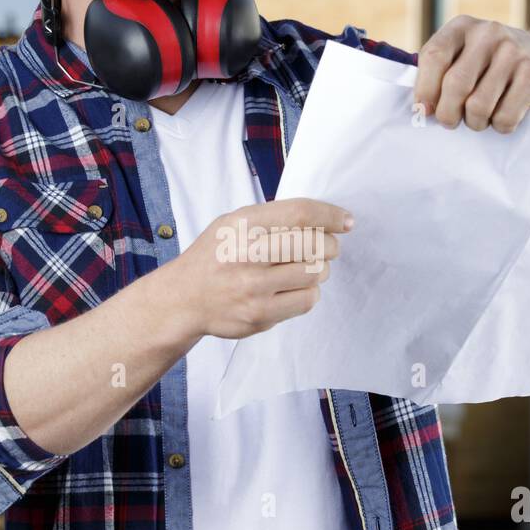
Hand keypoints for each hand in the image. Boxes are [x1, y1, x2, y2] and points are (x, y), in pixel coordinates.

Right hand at [176, 197, 352, 339]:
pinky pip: (306, 301)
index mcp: (242, 225)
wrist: (184, 299)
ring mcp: (254, 289)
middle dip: (330, 245)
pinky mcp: (260, 316)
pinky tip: (294, 288)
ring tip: (305, 268)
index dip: (330, 215)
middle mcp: (247, 255)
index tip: (345, 221)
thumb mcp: (233, 223)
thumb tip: (324, 218)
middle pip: (314, 244)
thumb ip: (272, 218)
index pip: (300, 213)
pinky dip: (309, 292)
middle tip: (326, 247)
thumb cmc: (215, 256)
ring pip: (315, 274)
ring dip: (320, 269)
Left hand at [413, 15, 529, 132]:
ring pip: (479, 106)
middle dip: (448, 114)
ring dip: (475, 123)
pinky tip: (503, 115)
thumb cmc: (488, 65)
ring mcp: (514, 52)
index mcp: (462, 27)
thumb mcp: (461, 56)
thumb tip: (421, 110)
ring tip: (479, 118)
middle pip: (455, 85)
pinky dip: (500, 126)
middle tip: (452, 121)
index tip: (424, 111)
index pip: (433, 56)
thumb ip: (437, 74)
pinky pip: (505, 117)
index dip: (424, 89)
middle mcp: (488, 33)